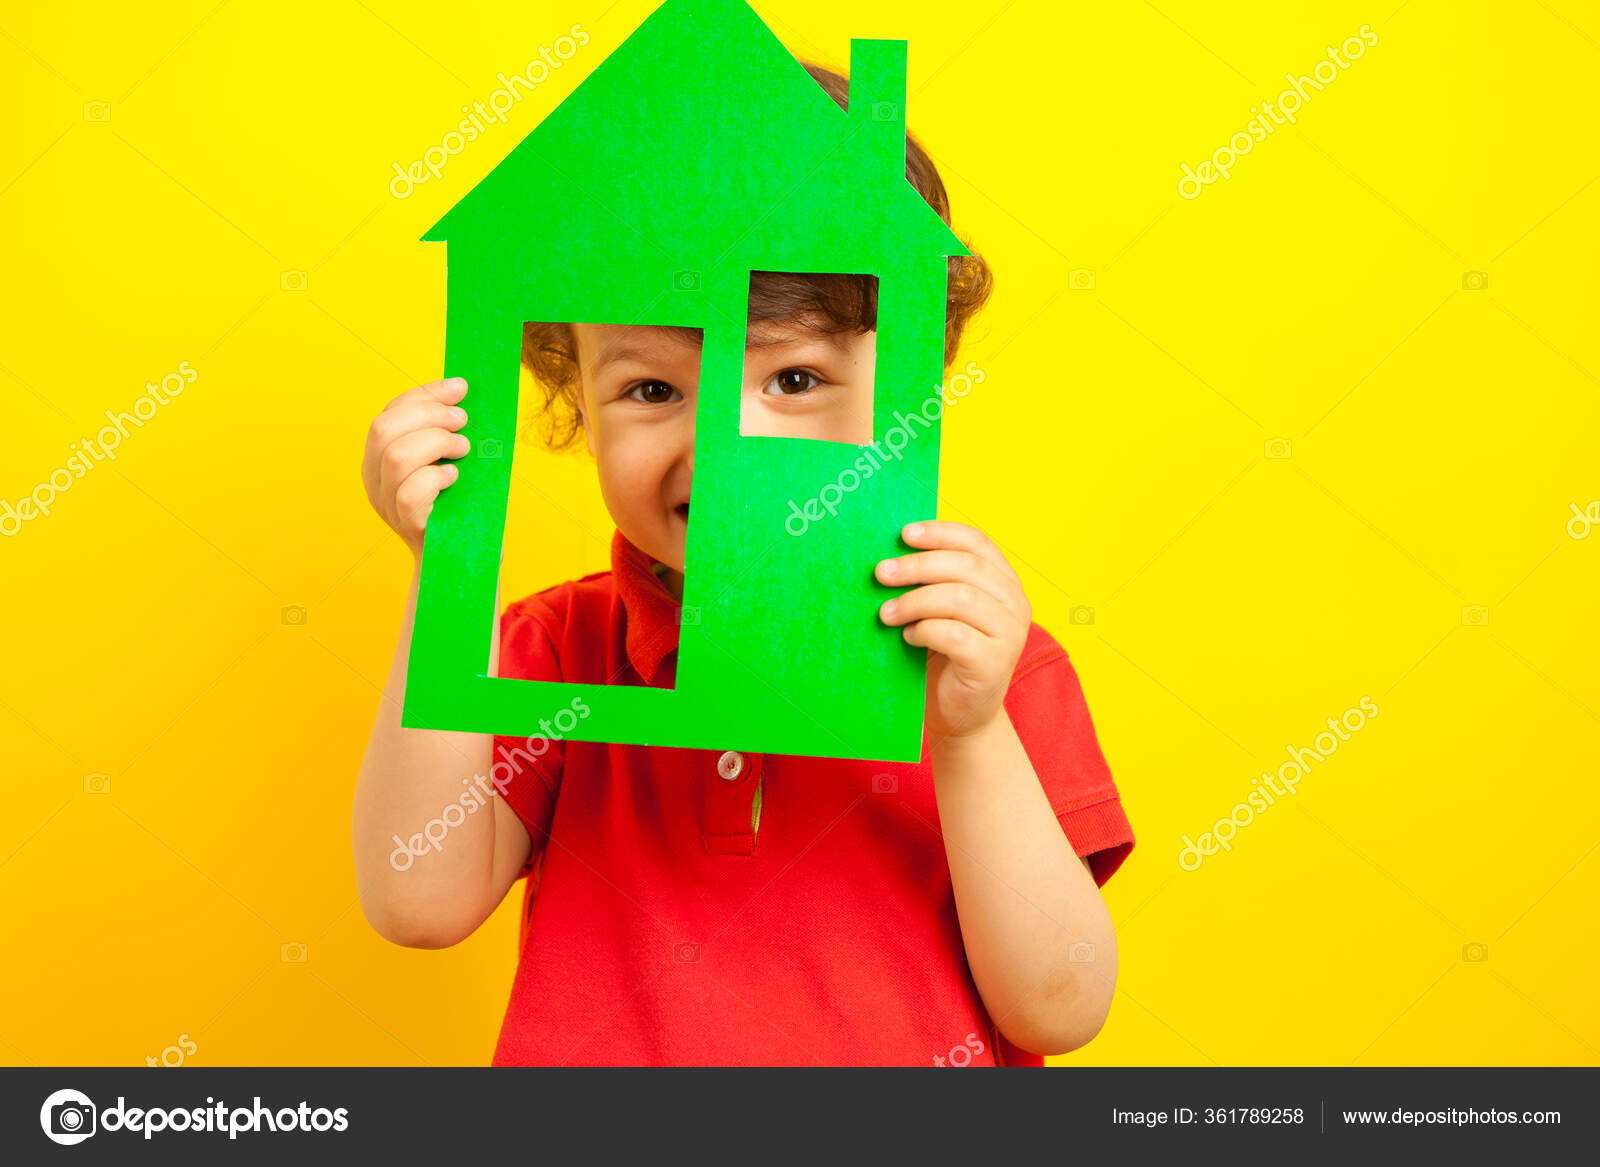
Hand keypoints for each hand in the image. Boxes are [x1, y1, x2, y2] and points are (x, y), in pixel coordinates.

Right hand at [361, 378, 470, 560]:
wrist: (471, 560)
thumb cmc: (467, 507)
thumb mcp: (456, 461)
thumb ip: (450, 433)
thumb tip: (463, 393)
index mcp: (382, 459)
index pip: (389, 413)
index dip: (424, 394)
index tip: (460, 387)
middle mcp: (376, 481)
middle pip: (384, 428)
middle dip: (429, 414)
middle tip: (463, 422)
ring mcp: (387, 506)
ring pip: (396, 455)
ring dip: (437, 442)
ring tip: (463, 451)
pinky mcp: (407, 526)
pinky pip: (410, 492)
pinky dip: (437, 477)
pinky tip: (454, 478)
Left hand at [876, 520, 1031, 739]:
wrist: (960, 714)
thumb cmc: (943, 657)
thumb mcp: (940, 610)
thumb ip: (931, 581)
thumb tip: (890, 554)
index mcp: (1004, 581)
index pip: (977, 543)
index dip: (941, 533)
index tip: (904, 533)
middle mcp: (1015, 602)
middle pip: (966, 566)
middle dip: (918, 565)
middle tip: (881, 573)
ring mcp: (1010, 633)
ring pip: (960, 598)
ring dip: (915, 601)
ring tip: (886, 613)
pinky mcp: (995, 662)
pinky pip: (954, 634)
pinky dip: (924, 630)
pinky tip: (909, 637)